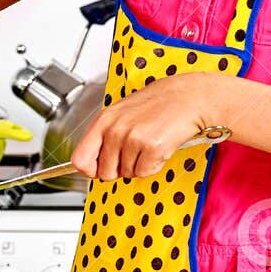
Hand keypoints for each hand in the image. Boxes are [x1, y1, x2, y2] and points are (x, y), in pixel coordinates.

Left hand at [71, 73, 238, 181]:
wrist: (190, 97)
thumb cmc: (159, 103)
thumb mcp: (123, 113)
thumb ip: (105, 135)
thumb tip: (92, 163)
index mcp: (104, 120)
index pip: (79, 159)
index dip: (89, 170)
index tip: (97, 169)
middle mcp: (115, 129)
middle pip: (105, 173)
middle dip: (120, 169)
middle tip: (134, 152)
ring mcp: (133, 139)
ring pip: (127, 174)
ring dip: (139, 165)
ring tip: (150, 144)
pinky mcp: (152, 148)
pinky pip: (145, 173)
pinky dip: (154, 166)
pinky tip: (160, 148)